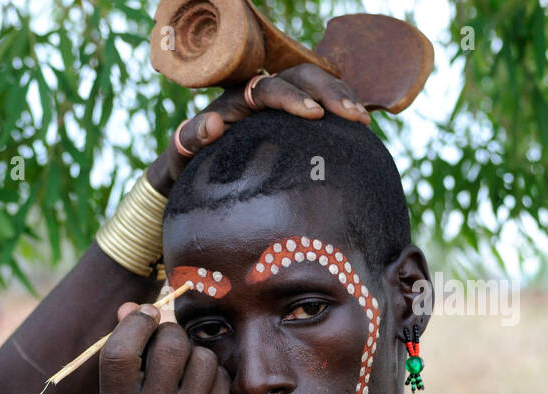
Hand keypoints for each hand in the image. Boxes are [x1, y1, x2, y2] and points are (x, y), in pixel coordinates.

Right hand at [98, 302, 233, 393]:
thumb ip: (121, 354)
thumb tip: (134, 306)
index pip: (121, 351)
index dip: (135, 323)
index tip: (143, 317)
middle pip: (169, 345)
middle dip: (169, 333)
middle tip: (165, 341)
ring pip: (202, 355)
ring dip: (192, 353)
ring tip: (182, 369)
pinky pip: (221, 377)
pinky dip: (210, 375)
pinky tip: (198, 389)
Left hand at [152, 64, 370, 188]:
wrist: (196, 164)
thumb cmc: (189, 158)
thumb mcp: (184, 151)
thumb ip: (192, 137)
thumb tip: (214, 123)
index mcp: (237, 97)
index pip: (270, 87)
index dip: (293, 98)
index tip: (314, 115)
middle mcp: (261, 91)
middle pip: (302, 76)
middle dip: (329, 91)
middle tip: (352, 114)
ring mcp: (280, 100)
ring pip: (317, 83)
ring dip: (342, 96)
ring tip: (363, 119)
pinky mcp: (292, 114)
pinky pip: (322, 101)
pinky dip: (341, 107)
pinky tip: (360, 124)